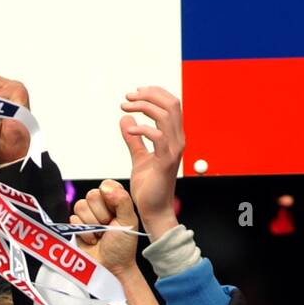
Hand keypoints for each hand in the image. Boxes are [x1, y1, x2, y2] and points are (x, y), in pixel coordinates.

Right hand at [70, 181, 138, 276]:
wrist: (111, 268)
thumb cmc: (123, 247)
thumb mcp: (129, 221)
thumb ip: (122, 200)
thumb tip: (106, 188)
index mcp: (115, 201)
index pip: (106, 185)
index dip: (109, 199)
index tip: (116, 214)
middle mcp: (100, 206)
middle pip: (91, 195)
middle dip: (101, 215)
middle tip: (108, 227)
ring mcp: (86, 216)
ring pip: (80, 206)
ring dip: (92, 225)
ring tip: (100, 235)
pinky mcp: (75, 226)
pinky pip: (73, 219)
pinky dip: (84, 233)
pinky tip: (92, 240)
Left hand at [119, 86, 183, 241]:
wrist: (154, 211)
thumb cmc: (149, 188)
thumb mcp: (139, 158)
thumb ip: (134, 139)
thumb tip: (125, 119)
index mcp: (173, 137)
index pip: (171, 104)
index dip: (154, 93)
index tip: (134, 93)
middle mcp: (177, 140)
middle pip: (171, 103)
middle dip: (148, 94)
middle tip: (127, 98)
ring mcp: (174, 150)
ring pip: (165, 115)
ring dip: (143, 107)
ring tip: (125, 108)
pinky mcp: (166, 161)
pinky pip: (158, 136)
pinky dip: (142, 128)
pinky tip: (129, 130)